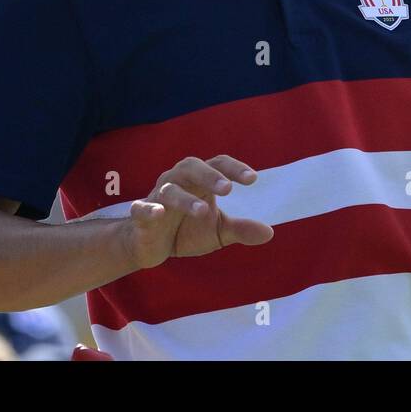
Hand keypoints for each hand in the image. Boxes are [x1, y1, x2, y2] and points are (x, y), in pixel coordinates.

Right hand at [124, 155, 273, 269]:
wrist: (151, 247)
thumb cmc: (187, 230)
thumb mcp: (218, 231)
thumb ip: (241, 229)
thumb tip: (269, 233)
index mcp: (199, 180)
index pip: (218, 164)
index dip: (234, 168)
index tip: (253, 179)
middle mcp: (178, 181)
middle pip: (192, 166)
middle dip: (209, 176)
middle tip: (228, 189)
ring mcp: (158, 197)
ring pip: (169, 189)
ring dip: (186, 199)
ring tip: (202, 211)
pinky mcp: (141, 216)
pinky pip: (142, 207)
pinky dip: (148, 209)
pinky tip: (158, 213)